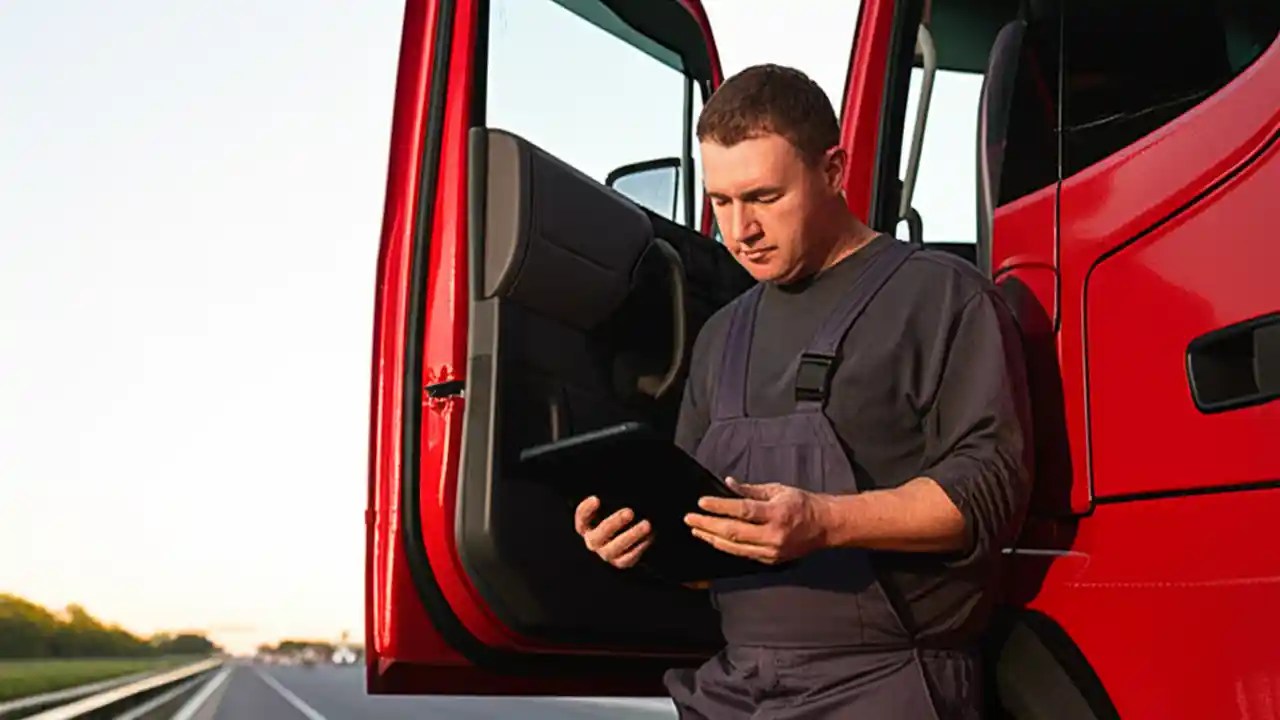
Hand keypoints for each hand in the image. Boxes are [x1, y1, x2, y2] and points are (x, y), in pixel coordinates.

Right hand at [574, 496, 652, 568]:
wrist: (633, 536)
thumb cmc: (620, 515)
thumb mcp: (613, 506)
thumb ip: (614, 500)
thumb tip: (623, 482)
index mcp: (587, 526)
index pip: (581, 519)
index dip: (586, 510)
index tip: (596, 499)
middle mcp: (594, 541)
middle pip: (597, 537)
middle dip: (613, 523)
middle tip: (629, 512)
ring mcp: (607, 553)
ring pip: (613, 549)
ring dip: (631, 536)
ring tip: (647, 524)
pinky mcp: (621, 562)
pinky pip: (628, 558)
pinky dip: (640, 547)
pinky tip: (650, 536)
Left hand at [684, 478, 830, 564]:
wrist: (825, 526)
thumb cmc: (801, 503)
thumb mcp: (777, 489)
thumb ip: (751, 490)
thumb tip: (728, 483)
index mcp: (776, 514)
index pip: (742, 511)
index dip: (719, 507)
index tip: (701, 503)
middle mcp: (773, 535)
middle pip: (733, 532)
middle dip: (708, 526)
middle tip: (689, 519)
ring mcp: (771, 552)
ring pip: (734, 547)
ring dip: (712, 539)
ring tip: (696, 531)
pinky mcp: (770, 561)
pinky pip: (743, 554)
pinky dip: (726, 547)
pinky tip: (714, 539)